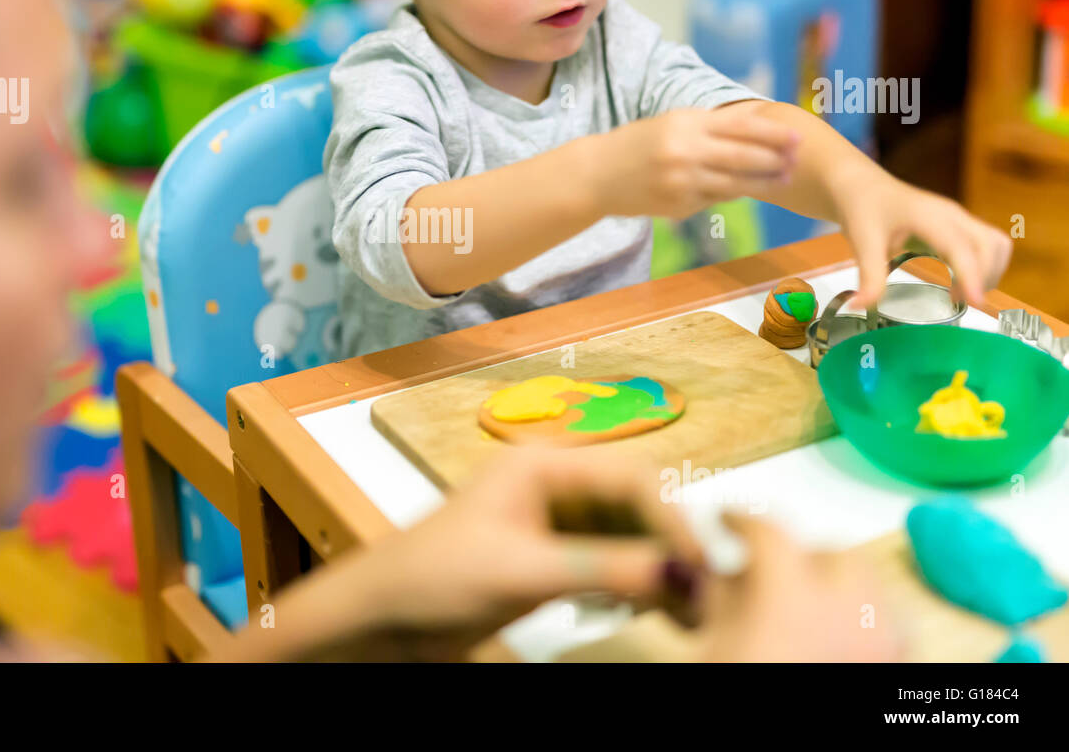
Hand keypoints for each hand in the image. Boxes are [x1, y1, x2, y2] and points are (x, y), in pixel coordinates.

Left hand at [300, 446, 706, 660]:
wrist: (381, 619)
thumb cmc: (428, 576)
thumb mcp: (523, 571)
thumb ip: (603, 568)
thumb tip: (679, 571)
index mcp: (542, 464)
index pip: (632, 478)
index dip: (673, 518)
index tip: (700, 563)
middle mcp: (553, 486)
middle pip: (637, 506)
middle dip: (670, 546)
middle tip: (702, 592)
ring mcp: (553, 523)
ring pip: (630, 537)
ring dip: (658, 569)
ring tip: (684, 609)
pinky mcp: (550, 559)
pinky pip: (611, 564)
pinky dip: (635, 585)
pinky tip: (650, 608)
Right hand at [592, 107, 798, 219]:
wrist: (598, 174)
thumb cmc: (639, 144)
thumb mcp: (672, 122)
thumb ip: (710, 125)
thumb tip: (755, 125)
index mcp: (687, 123)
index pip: (740, 125)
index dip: (772, 132)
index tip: (797, 135)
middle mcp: (686, 150)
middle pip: (743, 156)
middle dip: (775, 159)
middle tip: (798, 161)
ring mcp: (682, 180)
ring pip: (734, 183)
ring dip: (762, 182)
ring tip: (783, 181)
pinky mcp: (677, 205)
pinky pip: (714, 199)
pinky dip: (731, 195)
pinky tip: (745, 191)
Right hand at [702, 512, 902, 661]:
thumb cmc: (751, 682)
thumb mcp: (714, 644)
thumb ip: (719, 595)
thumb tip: (725, 571)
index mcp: (792, 601)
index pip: (768, 531)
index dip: (741, 519)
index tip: (728, 519)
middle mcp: (846, 612)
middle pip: (831, 550)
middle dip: (800, 553)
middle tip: (771, 570)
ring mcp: (880, 639)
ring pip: (867, 580)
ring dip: (835, 581)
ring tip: (806, 603)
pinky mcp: (898, 660)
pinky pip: (889, 619)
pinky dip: (862, 615)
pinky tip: (838, 633)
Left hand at [833, 173, 1011, 307]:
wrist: (860, 185)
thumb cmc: (863, 207)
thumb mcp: (862, 242)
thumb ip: (869, 276)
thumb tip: (861, 306)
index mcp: (930, 217)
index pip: (961, 248)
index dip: (972, 275)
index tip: (976, 303)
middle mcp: (951, 215)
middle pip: (991, 245)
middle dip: (985, 277)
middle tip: (960, 302)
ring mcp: (957, 218)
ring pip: (996, 244)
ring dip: (990, 271)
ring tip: (962, 294)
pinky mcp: (956, 225)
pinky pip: (985, 244)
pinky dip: (984, 265)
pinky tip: (959, 283)